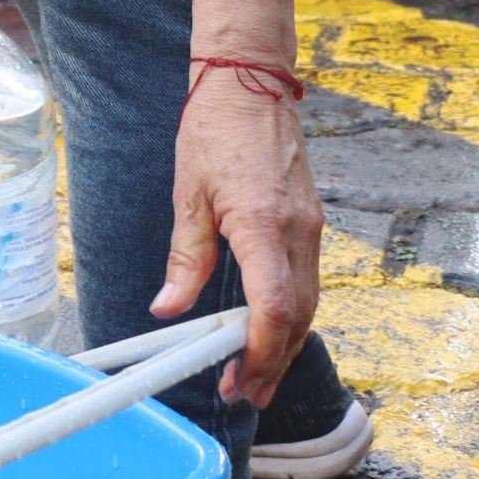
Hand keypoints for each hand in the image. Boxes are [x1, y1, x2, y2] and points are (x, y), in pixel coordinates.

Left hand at [149, 0, 321, 406]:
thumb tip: (167, 308)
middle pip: (297, 317)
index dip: (259, 351)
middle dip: (272, 362)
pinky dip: (290, 315)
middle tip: (245, 394)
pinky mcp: (312, 223)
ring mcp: (312, 228)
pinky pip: (307, 282)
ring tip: (253, 374)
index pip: (273, 307)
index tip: (240, 379)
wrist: (252, 83)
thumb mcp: (188, 195)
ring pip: (308, 304)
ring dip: (282, 344)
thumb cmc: (215, 130)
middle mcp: (298, 232)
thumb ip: (184, 258)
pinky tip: (266, 330)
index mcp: (263, 224)